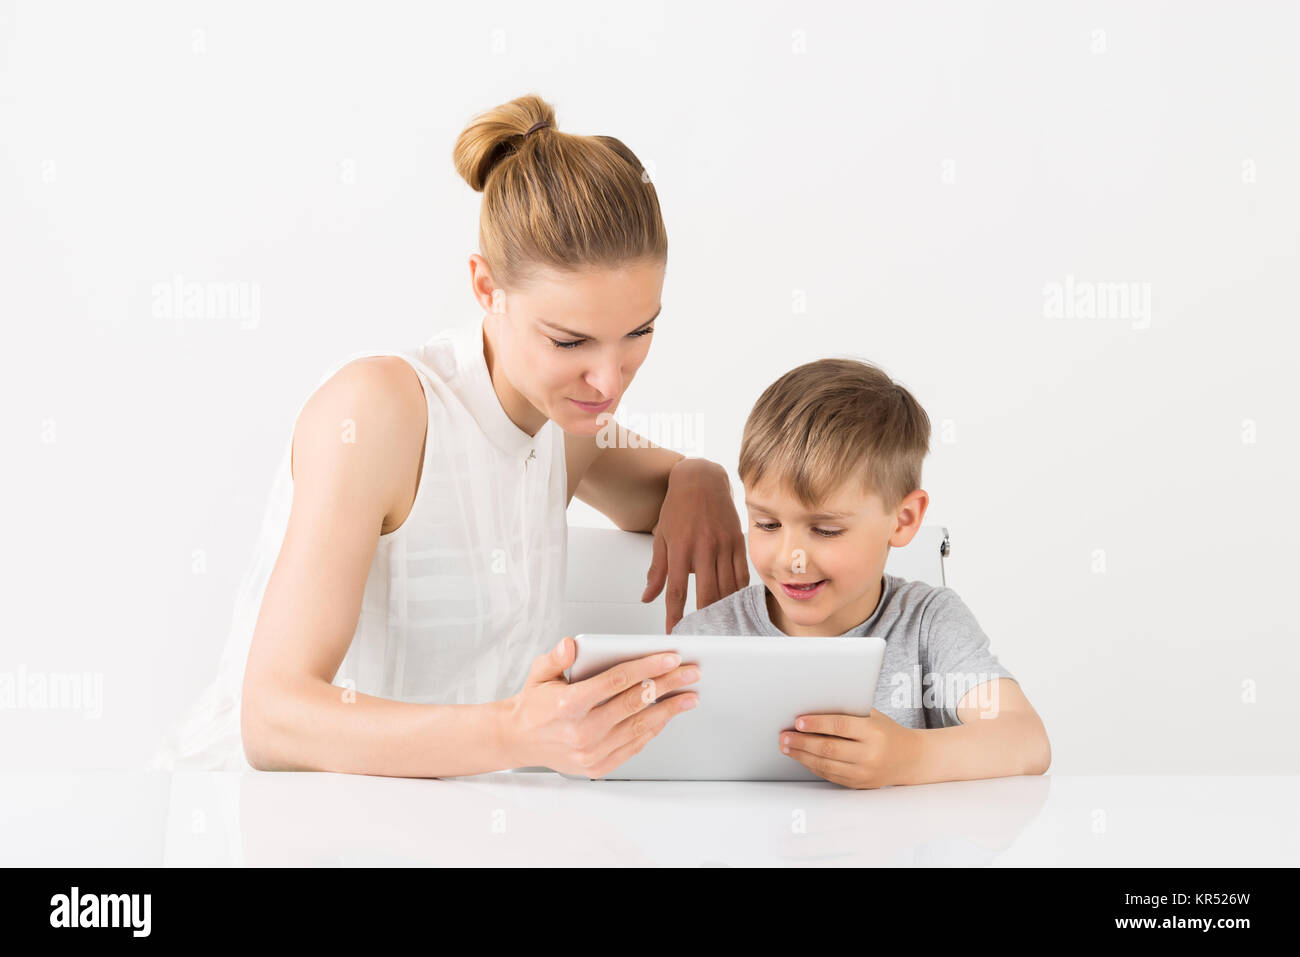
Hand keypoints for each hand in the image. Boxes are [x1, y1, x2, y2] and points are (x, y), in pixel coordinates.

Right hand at [504, 636, 700, 777]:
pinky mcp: (598, 766)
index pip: (617, 681)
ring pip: (640, 727)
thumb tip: (571, 645)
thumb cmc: (534, 704)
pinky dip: (653, 730)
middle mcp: (582, 731)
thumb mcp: (538, 673)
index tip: (671, 657)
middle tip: (692, 673)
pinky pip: (634, 746)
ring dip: (669, 710)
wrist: (518, 740)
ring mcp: (591, 752)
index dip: (647, 667)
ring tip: (689, 696)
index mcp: (568, 705)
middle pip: (636, 703)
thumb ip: (556, 657)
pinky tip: (666, 716)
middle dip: (669, 685)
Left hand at [641, 458, 748, 632]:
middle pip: (706, 593)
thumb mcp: (661, 536)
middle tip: (701, 634)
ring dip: (722, 609)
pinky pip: (741, 573)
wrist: (702, 479)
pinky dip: (738, 591)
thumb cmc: (678, 507)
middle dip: (703, 618)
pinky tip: (734, 603)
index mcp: (680, 548)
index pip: (676, 590)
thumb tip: (647, 596)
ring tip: (718, 625)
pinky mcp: (737, 541)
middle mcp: (703, 547)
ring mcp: (723, 544)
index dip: (674, 615)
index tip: (674, 631)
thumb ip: (656, 569)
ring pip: (726, 587)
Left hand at [780, 709, 920, 788]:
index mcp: (873, 732)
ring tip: (787, 747)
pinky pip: (830, 775)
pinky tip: (802, 757)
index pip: (839, 726)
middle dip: (802, 742)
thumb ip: (847, 712)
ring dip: (802, 756)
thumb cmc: (886, 731)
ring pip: (826, 765)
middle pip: (829, 748)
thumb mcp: (872, 716)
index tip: (798, 721)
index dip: (816, 724)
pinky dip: (813, 766)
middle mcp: (869, 755)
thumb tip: (812, 705)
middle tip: (784, 736)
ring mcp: (864, 773)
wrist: (909, 758)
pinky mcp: (858, 784)